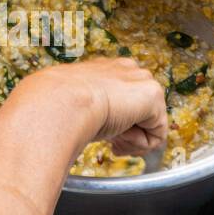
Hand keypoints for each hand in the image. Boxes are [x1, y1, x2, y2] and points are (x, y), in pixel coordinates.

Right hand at [22, 56, 167, 156]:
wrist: (59, 102)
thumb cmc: (56, 106)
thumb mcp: (74, 107)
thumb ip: (88, 110)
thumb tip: (82, 125)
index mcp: (107, 70)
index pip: (125, 100)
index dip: (118, 124)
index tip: (103, 134)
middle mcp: (127, 70)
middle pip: (142, 112)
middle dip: (129, 132)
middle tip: (109, 140)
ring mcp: (141, 79)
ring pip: (150, 124)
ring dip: (132, 139)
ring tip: (111, 139)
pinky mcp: (152, 94)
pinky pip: (157, 133)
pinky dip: (139, 144)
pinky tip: (119, 138)